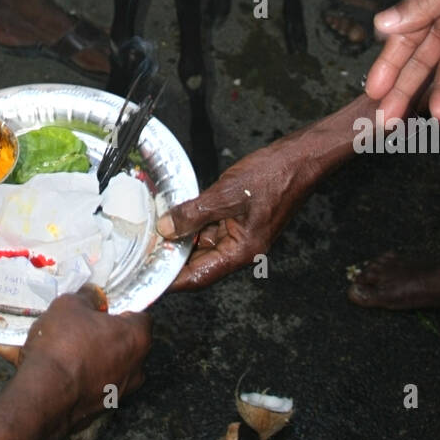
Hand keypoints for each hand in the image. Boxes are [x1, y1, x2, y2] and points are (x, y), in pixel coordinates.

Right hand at [11, 287, 150, 428]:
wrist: (44, 395)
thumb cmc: (63, 345)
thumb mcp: (70, 305)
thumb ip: (87, 297)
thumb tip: (92, 296)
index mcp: (137, 338)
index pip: (141, 317)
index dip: (121, 310)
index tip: (102, 309)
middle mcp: (137, 368)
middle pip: (127, 344)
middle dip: (107, 335)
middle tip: (82, 328)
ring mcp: (120, 392)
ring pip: (111, 367)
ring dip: (95, 358)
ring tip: (67, 351)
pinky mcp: (101, 410)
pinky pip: (95, 386)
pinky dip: (83, 379)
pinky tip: (62, 372)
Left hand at [156, 140, 310, 290]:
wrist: (297, 159)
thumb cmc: (271, 176)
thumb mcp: (227, 194)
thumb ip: (194, 213)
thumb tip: (166, 229)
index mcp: (241, 252)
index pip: (199, 276)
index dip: (171, 279)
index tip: (148, 277)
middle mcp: (240, 249)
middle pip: (198, 262)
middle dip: (171, 256)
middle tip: (142, 250)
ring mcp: (240, 235)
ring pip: (202, 243)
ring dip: (180, 238)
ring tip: (152, 231)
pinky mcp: (238, 220)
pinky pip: (210, 227)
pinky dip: (192, 223)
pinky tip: (173, 214)